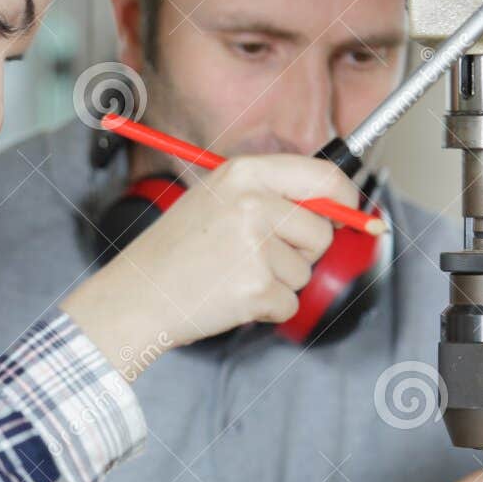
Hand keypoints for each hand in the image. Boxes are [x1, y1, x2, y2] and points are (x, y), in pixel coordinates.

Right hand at [61, 155, 358, 375]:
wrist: (136, 295)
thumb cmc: (176, 251)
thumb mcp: (218, 199)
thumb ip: (274, 194)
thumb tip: (341, 208)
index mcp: (244, 173)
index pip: (325, 177)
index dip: (344, 200)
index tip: (346, 215)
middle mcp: (252, 204)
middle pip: (321, 232)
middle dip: (301, 251)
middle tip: (256, 255)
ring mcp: (254, 247)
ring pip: (305, 272)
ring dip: (277, 282)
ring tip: (232, 274)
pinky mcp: (256, 288)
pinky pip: (289, 303)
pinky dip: (266, 308)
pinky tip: (230, 296)